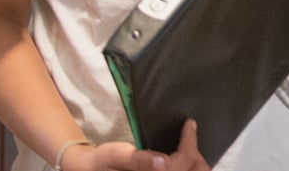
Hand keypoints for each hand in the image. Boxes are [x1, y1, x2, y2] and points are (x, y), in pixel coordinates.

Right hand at [64, 121, 207, 170]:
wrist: (91, 170)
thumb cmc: (103, 162)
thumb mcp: (118, 156)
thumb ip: (139, 160)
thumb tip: (162, 162)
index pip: (180, 164)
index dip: (189, 142)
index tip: (189, 123)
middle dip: (196, 155)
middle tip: (189, 135)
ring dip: (196, 162)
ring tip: (188, 146)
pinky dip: (190, 167)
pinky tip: (184, 157)